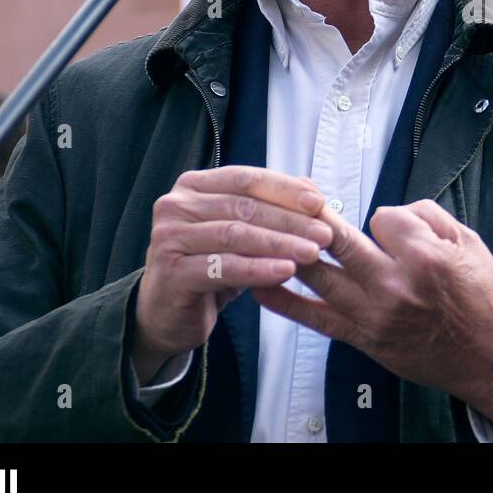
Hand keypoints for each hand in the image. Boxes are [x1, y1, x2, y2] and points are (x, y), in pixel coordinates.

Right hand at [131, 166, 333, 383]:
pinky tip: (285, 272)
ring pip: (236, 235)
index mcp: (193, 186)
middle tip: (325, 234)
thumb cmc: (209, 266)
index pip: (246, 179)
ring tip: (313, 254)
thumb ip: (269, 207)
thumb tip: (312, 187)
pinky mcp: (171, 272)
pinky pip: (224, 268)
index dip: (285, 189)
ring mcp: (169, 238)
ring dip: (280, 244)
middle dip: (290, 220)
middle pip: (244, 207)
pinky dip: (259, 269)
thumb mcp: (240, 232)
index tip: (320, 203)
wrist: (167, 313)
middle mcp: (175, 205)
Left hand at [252, 199, 492, 429]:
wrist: (490, 358)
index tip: (392, 228)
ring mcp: (375, 315)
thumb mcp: (470, 243)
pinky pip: (316, 319)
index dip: (383, 217)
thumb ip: (429, 217)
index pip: (382, 217)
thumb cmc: (482, 300)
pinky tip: (264, 286)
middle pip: (338, 240)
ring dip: (291, 252)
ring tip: (267, 233)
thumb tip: (390, 212)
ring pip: (319, 276)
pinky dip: (286, 303)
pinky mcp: (364, 339)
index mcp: (425, 257)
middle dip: (313, 216)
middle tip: (292, 200)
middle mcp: (395, 285)